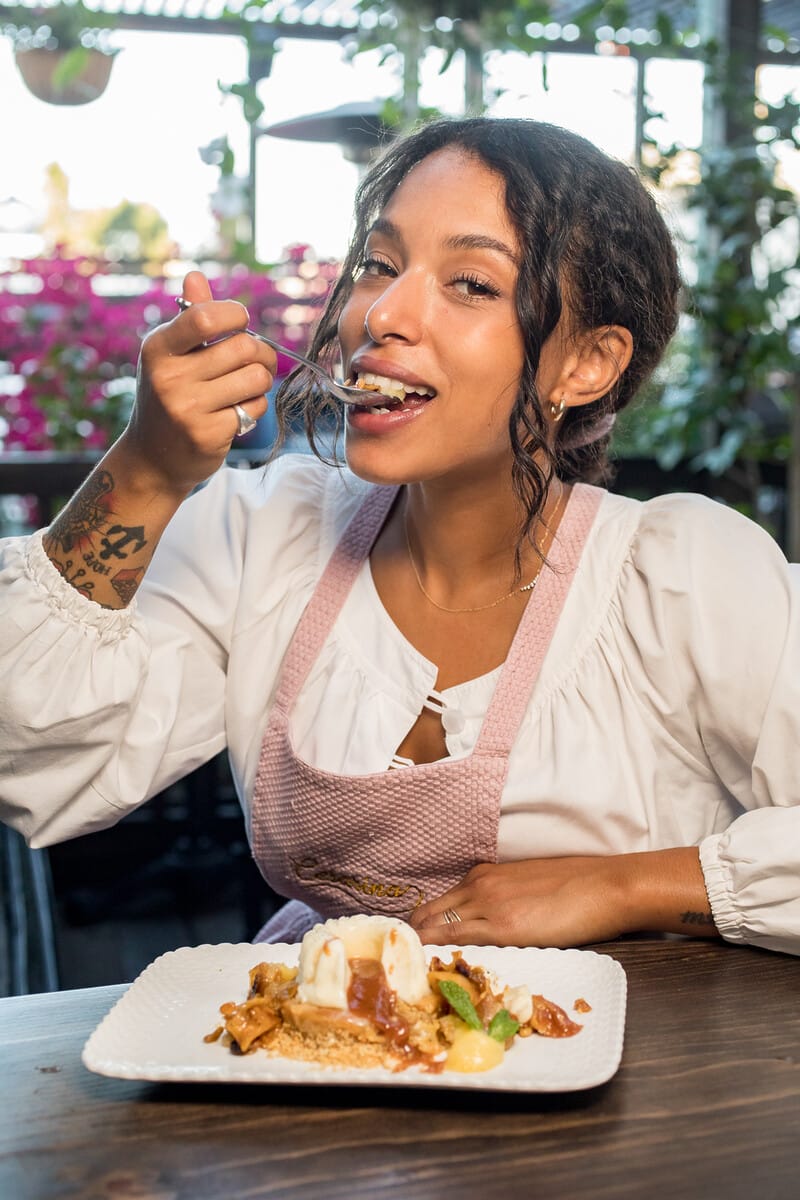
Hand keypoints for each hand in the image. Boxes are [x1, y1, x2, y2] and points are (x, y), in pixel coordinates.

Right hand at [123, 270, 275, 496]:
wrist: (153, 458)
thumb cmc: (168, 395)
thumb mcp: (170, 355)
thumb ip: (188, 316)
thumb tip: (195, 276)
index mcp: (158, 349)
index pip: (204, 318)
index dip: (235, 315)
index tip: (240, 323)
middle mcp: (169, 377)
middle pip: (243, 348)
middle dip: (259, 352)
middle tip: (254, 361)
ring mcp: (187, 409)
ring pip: (256, 378)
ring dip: (260, 381)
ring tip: (245, 386)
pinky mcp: (208, 435)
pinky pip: (255, 407)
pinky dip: (254, 407)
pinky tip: (236, 411)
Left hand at [409, 848, 716, 948]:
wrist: (606, 886)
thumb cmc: (576, 886)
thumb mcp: (526, 886)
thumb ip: (500, 900)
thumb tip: (486, 922)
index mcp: (484, 875)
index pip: (438, 903)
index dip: (419, 925)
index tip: (408, 945)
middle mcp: (479, 885)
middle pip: (427, 914)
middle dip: (410, 937)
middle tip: (397, 962)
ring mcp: (488, 904)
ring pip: (436, 927)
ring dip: (419, 947)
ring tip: (403, 970)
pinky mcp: (504, 927)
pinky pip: (459, 941)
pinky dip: (440, 953)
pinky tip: (427, 968)